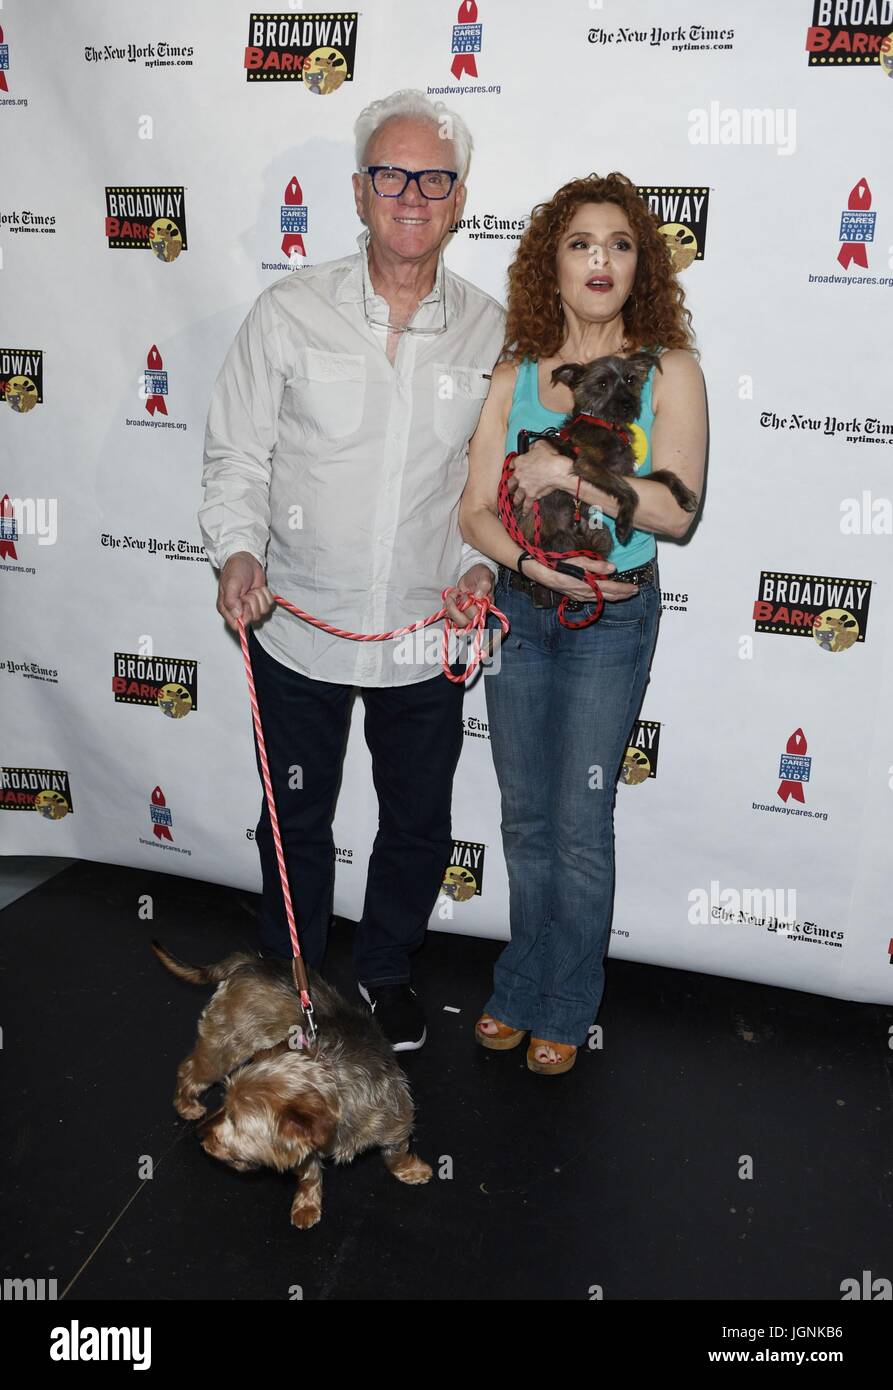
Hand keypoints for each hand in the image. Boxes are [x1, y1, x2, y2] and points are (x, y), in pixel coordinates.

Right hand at [217, 551, 274, 630]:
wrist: (246, 560)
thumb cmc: (235, 570)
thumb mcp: (231, 584)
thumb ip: (231, 601)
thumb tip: (237, 615)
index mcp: (227, 609)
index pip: (236, 626)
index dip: (244, 617)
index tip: (244, 604)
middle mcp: (238, 610)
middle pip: (252, 618)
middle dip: (252, 603)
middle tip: (247, 593)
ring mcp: (251, 607)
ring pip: (262, 612)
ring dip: (260, 598)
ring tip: (252, 589)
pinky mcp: (260, 602)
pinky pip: (269, 605)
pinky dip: (266, 595)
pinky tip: (258, 588)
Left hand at [445, 563, 493, 627]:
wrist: (475, 574)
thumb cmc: (482, 575)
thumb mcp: (485, 576)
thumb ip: (485, 585)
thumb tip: (479, 596)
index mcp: (484, 608)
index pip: (475, 616)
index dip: (469, 608)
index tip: (468, 594)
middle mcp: (475, 613)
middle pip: (462, 622)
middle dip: (455, 609)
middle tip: (456, 594)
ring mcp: (465, 612)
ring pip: (453, 618)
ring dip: (450, 604)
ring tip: (455, 592)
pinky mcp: (457, 609)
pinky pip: (447, 612)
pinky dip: (447, 603)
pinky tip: (453, 593)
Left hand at [509, 439, 572, 515]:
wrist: (557, 470)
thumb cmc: (550, 457)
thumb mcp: (540, 445)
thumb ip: (533, 446)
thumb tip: (532, 447)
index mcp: (520, 462)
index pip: (512, 465)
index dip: (512, 467)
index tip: (512, 469)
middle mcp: (519, 475)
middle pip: (510, 482)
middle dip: (510, 486)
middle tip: (510, 489)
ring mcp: (524, 486)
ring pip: (516, 495)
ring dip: (515, 499)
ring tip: (514, 502)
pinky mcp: (531, 495)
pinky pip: (526, 504)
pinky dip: (525, 509)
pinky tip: (524, 513)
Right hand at [525, 553, 640, 603]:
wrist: (538, 571)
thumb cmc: (556, 563)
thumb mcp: (578, 560)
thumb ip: (596, 565)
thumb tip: (613, 567)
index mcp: (588, 584)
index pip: (612, 588)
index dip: (625, 589)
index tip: (635, 588)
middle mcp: (585, 593)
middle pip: (609, 596)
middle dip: (623, 595)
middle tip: (634, 591)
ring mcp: (579, 596)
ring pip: (602, 599)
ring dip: (614, 597)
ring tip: (624, 594)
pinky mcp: (574, 596)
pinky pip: (593, 599)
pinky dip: (603, 597)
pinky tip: (605, 595)